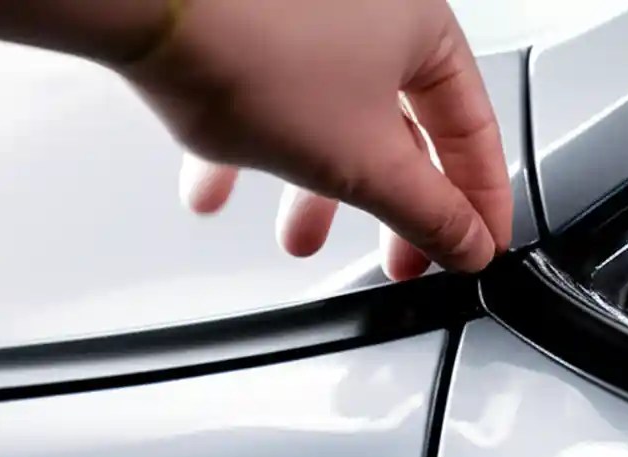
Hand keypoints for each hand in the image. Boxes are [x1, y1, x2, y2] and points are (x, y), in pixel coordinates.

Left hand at [122, 0, 511, 279]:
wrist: (149, 1)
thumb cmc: (256, 49)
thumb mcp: (363, 161)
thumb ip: (426, 212)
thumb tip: (466, 244)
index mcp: (423, 28)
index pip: (472, 131)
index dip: (478, 202)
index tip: (474, 248)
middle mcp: (371, 13)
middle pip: (399, 130)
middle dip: (389, 208)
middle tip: (396, 259)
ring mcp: (306, 18)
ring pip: (328, 118)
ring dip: (315, 190)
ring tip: (295, 237)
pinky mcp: (245, 28)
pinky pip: (264, 97)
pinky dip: (251, 151)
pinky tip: (218, 187)